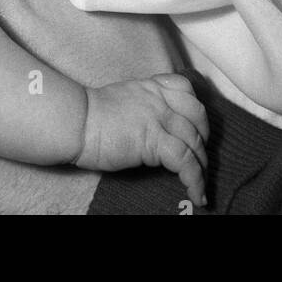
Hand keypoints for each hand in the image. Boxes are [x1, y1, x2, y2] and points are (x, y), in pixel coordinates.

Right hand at [77, 74, 208, 206]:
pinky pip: (185, 161)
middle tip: (199, 158)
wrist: (77, 122)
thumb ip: (144, 106)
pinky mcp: (154, 141)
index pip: (186, 89)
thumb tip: (155, 126)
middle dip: (204, 139)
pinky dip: (195, 180)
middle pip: (198, 116)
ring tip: (200, 185)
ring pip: (195, 141)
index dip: (196, 110)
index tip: (197, 128)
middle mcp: (159, 100)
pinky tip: (197, 194)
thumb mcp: (124, 99)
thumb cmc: (92, 115)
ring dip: (202, 167)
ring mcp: (158, 119)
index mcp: (151, 87)